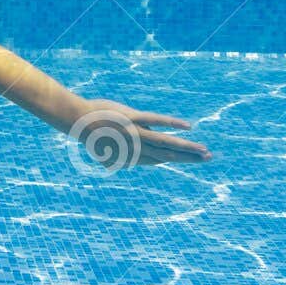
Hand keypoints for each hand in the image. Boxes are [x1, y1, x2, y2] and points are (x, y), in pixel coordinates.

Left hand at [62, 98, 211, 169]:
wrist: (76, 121)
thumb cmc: (89, 136)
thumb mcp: (103, 155)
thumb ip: (117, 161)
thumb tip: (124, 166)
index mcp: (131, 157)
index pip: (159, 159)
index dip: (176, 159)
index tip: (193, 158)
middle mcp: (136, 148)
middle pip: (168, 154)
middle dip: (189, 157)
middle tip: (208, 158)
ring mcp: (135, 133)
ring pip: (166, 142)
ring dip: (187, 148)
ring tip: (204, 151)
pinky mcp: (131, 119)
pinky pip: (155, 121)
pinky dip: (172, 124)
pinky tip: (188, 127)